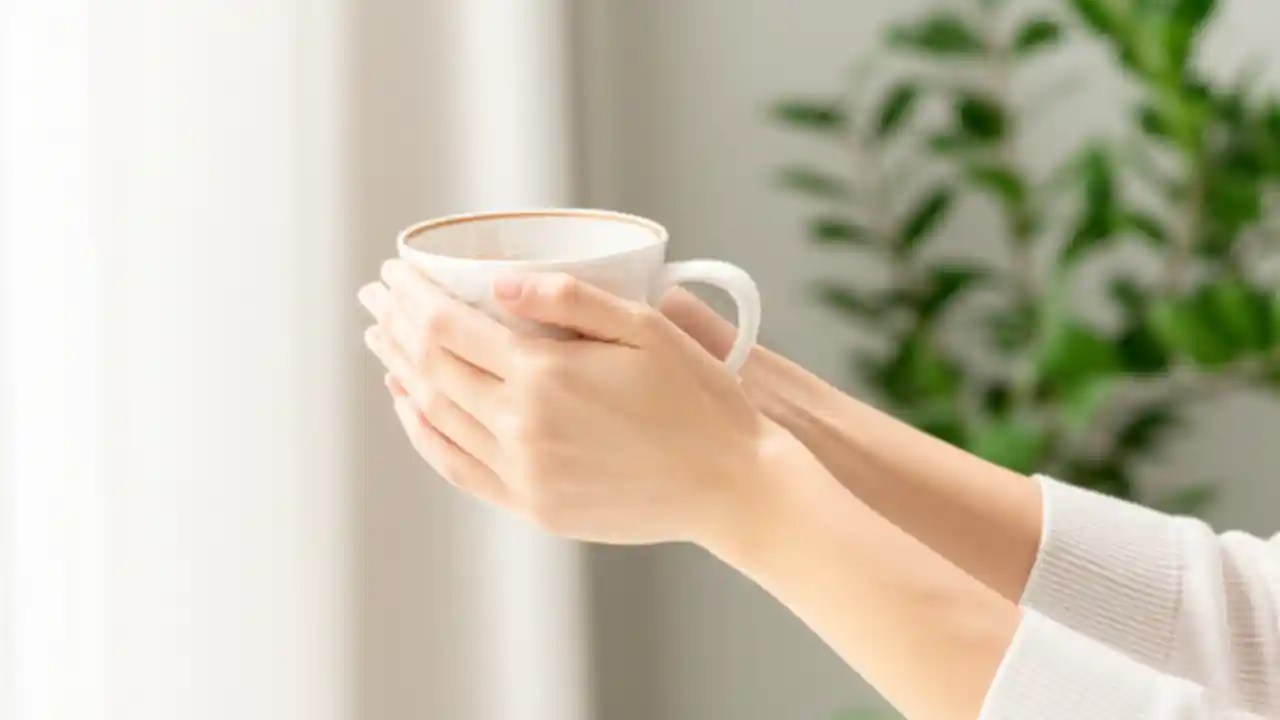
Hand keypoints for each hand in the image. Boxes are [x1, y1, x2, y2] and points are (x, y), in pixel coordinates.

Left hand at [359, 260, 777, 546]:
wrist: (731, 484)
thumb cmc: (700, 398)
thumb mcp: (647, 328)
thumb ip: (570, 299)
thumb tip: (496, 284)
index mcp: (547, 376)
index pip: (449, 328)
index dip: (413, 296)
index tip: (394, 273)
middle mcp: (522, 428)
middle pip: (431, 368)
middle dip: (397, 327)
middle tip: (376, 299)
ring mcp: (524, 473)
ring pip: (435, 418)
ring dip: (402, 375)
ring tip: (384, 344)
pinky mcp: (534, 507)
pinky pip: (457, 468)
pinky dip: (424, 434)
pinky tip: (413, 407)